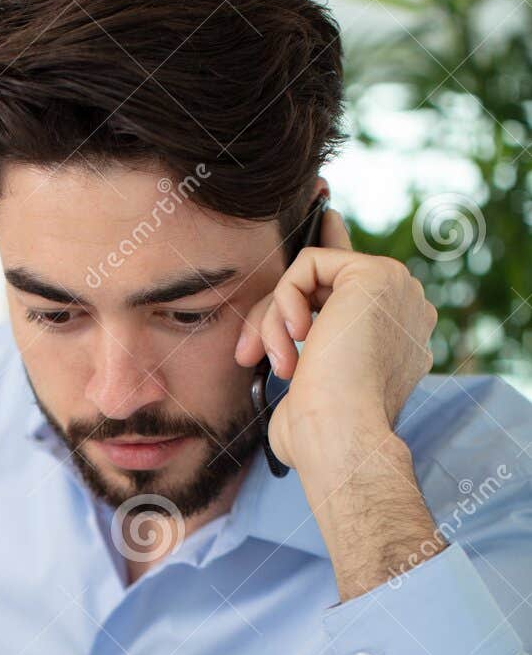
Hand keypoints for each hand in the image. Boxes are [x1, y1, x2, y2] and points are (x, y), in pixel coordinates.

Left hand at [234, 207, 436, 470]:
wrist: (340, 439)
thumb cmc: (320, 433)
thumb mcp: (307, 386)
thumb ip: (306, 347)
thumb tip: (288, 329)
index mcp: (397, 337)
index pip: (355, 283)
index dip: (332, 250)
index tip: (320, 215)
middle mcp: (406, 309)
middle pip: (322, 283)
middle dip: (274, 315)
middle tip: (248, 356)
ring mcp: (397, 290)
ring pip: (310, 275)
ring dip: (274, 318)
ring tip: (277, 363)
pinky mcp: (375, 274)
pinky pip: (309, 263)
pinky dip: (284, 300)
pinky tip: (295, 340)